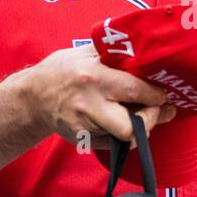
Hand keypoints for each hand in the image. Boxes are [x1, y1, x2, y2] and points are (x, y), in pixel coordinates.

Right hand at [22, 44, 175, 147]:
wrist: (33, 96)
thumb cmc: (62, 70)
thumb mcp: (86, 52)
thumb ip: (114, 54)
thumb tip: (147, 54)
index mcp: (94, 77)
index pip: (135, 90)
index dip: (156, 95)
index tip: (163, 93)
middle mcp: (89, 104)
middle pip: (132, 125)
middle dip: (153, 119)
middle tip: (159, 110)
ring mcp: (84, 126)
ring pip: (124, 138)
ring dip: (139, 129)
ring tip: (143, 116)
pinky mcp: (81, 140)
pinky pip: (112, 144)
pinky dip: (123, 136)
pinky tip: (124, 123)